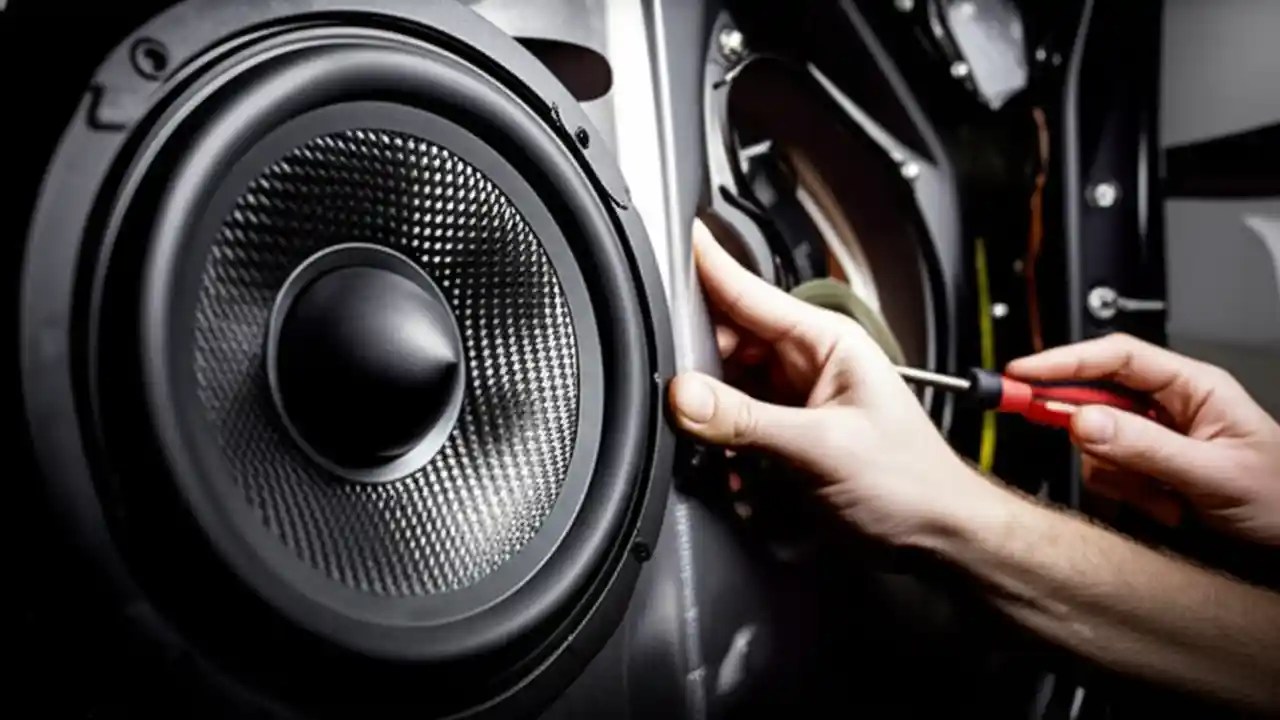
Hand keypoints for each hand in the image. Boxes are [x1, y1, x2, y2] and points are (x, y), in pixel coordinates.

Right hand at [668, 222, 1003, 547]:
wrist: (935, 536)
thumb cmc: (910, 481)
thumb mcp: (822, 447)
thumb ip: (747, 421)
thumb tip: (684, 395)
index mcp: (825, 341)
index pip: (750, 292)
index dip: (707, 268)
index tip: (670, 241)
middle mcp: (803, 363)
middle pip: (724, 342)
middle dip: (696, 365)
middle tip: (670, 386)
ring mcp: (791, 399)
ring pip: (723, 387)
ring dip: (708, 413)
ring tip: (706, 437)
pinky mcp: (782, 436)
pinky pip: (731, 426)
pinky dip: (720, 444)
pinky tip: (726, 464)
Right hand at [1007, 334, 1279, 545]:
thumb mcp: (1213, 472)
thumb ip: (1145, 447)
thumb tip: (1082, 421)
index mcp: (1193, 386)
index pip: (1116, 357)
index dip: (1065, 361)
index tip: (1023, 374)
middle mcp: (1170, 407)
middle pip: (1097, 398)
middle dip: (1092, 432)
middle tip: (1085, 448)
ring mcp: (1156, 440)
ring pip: (1097, 442)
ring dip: (1119, 476)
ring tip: (1163, 499)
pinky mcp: (1148, 471)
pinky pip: (1108, 474)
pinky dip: (1127, 496)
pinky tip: (1166, 509)